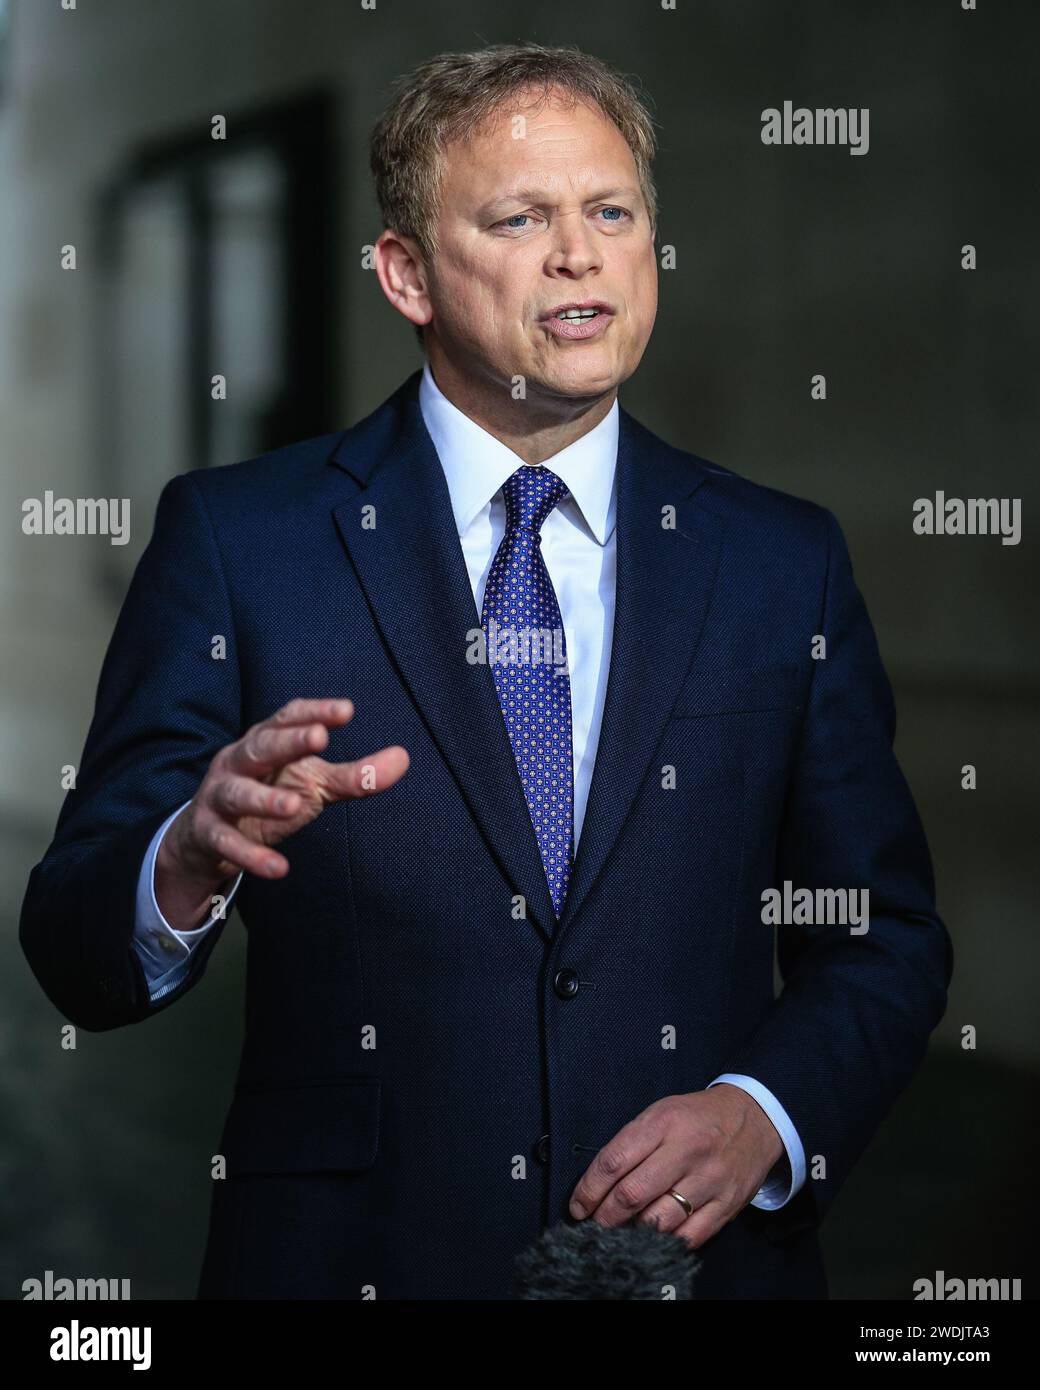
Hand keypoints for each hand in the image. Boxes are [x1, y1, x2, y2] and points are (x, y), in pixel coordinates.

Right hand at [160, 697, 408, 886]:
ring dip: (264, 799)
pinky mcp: (209, 833)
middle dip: (288, 742)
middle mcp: (238, 761)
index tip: (346, 710)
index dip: (314, 711)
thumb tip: (403, 758)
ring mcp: (219, 796)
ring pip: (236, 792)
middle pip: (260, 746)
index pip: (287, 718)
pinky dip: (251, 855)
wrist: (209, 838)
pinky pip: (227, 842)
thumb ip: (355, 775)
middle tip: (319, 738)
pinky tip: (279, 868)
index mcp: (265, 742)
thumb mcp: (314, 784)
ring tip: (294, 806)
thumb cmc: (271, 796)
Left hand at [567, 1083, 784, 1248]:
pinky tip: (652, 1240)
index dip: (589, 1189)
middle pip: (632, 1194)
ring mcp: (708, 1180)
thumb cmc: (697, 1117)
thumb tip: (600, 1183)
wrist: (755, 1117)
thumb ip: (632, 1143)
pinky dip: (665, 1243)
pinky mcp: (727, 1204)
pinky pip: (689, 1236)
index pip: (614, 1161)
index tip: (578, 1206)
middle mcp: (685, 1151)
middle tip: (594, 1225)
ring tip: (618, 1235)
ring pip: (659, 1220)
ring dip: (632, 1234)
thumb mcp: (661, 1113)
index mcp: (662, 1123)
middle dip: (605, 1216)